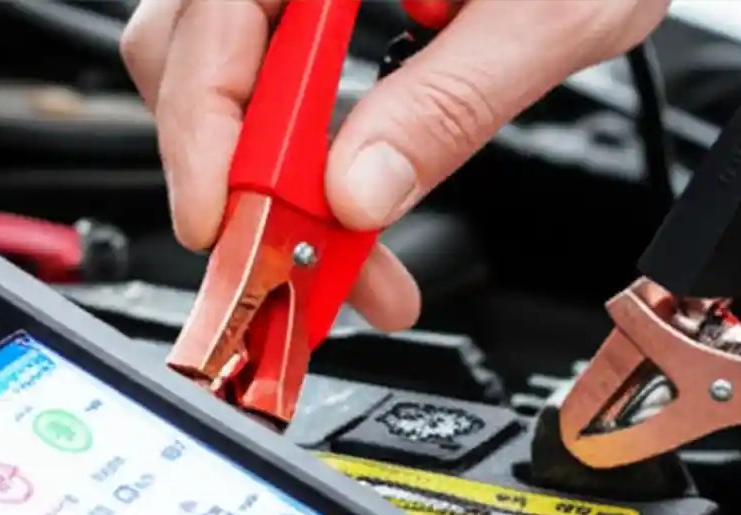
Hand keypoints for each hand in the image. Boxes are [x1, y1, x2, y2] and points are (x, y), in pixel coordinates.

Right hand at [121, 0, 667, 329]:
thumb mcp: (550, 10)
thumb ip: (451, 101)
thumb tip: (358, 194)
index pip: (209, 27)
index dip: (201, 134)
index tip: (225, 225)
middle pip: (190, 59)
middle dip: (236, 177)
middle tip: (296, 258)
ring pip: (225, 80)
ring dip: (275, 181)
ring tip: (352, 262)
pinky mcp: (314, 0)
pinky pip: (273, 78)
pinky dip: (304, 156)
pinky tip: (356, 206)